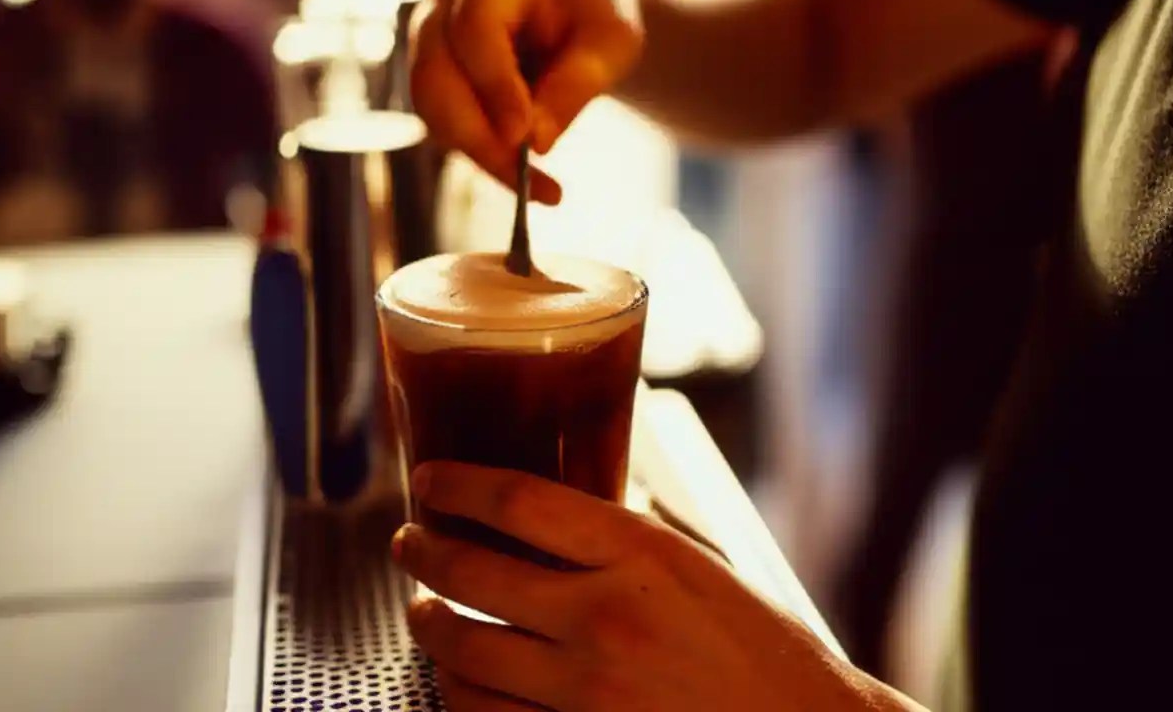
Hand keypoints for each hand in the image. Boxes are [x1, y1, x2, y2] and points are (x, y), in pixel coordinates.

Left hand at [392, 462, 915, 711]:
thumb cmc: (764, 654)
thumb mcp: (701, 570)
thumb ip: (627, 545)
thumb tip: (551, 520)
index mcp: (643, 556)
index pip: (517, 501)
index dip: (457, 486)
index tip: (430, 482)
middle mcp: (606, 618)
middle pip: (469, 573)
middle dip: (421, 552)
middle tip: (408, 543)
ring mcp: (588, 693)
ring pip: (461, 656)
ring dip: (429, 630)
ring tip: (427, 616)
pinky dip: (460, 697)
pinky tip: (461, 681)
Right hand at [410, 0, 643, 203]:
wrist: (579, 15)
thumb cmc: (596, 17)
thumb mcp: (610, 42)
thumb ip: (576, 82)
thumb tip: (536, 141)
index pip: (474, 30)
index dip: (494, 87)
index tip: (523, 138)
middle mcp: (445, 2)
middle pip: (434, 75)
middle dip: (480, 138)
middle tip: (530, 183)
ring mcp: (431, 39)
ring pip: (432, 109)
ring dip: (483, 155)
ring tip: (546, 189)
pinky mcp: (434, 76)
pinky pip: (445, 124)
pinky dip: (484, 155)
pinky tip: (530, 181)